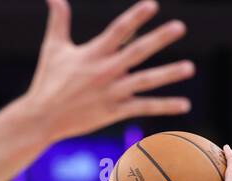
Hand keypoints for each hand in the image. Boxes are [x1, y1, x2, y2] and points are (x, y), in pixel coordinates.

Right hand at [25, 0, 193, 140]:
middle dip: (159, 38)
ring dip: (169, 74)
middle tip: (180, 26)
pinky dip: (165, 106)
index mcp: (93, 53)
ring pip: (145, 81)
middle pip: (137, 51)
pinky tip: (185, 105)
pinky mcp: (114, 111)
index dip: (136, 16)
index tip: (153, 5)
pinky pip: (144, 107)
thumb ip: (59, 20)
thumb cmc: (47, 81)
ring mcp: (111, 92)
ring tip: (190, 68)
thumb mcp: (52, 47)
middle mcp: (105, 71)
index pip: (118, 30)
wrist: (41, 118)